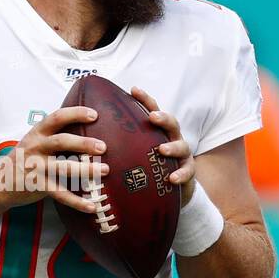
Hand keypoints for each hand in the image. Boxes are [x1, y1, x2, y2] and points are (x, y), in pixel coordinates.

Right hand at [0, 106, 108, 213]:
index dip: (75, 114)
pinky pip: (60, 194)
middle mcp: (36, 148)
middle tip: (103, 147)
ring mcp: (36, 167)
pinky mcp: (38, 186)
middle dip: (84, 143)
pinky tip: (92, 206)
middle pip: (61, 141)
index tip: (94, 114)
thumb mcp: (35, 142)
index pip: (56, 118)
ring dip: (86, 169)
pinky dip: (77, 202)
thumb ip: (55, 136)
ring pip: (63, 167)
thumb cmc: (25, 159)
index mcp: (38, 133)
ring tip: (105, 170)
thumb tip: (89, 132)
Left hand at [130, 87, 194, 205]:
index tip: (134, 89)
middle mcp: (172, 138)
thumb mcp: (136, 152)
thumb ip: (120, 143)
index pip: (153, 110)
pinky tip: (172, 178)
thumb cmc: (149, 166)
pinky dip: (180, 174)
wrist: (171, 187)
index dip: (145, 99)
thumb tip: (90, 136)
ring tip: (162, 150)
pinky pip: (187, 172)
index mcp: (158, 131)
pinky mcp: (187, 171)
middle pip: (171, 123)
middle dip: (163, 118)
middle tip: (153, 117)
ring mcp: (182, 155)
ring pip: (182, 146)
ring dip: (172, 147)